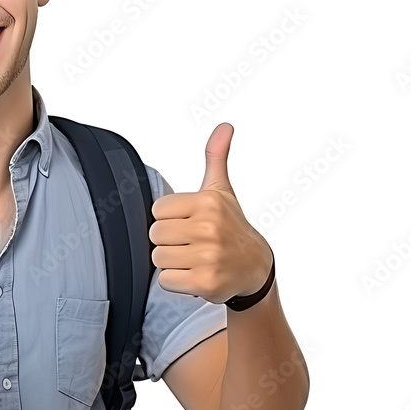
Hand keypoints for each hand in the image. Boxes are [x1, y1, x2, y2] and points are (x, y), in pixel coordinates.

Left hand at [148, 122, 272, 304]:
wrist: (255, 266)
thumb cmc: (231, 226)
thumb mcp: (222, 191)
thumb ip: (216, 157)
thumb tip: (225, 126)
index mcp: (207, 203)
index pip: (157, 211)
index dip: (170, 219)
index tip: (190, 223)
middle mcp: (208, 228)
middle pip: (155, 234)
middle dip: (169, 240)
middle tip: (191, 243)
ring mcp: (208, 257)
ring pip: (158, 257)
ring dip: (172, 262)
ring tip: (194, 258)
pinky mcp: (205, 283)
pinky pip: (166, 280)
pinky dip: (176, 282)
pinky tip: (195, 274)